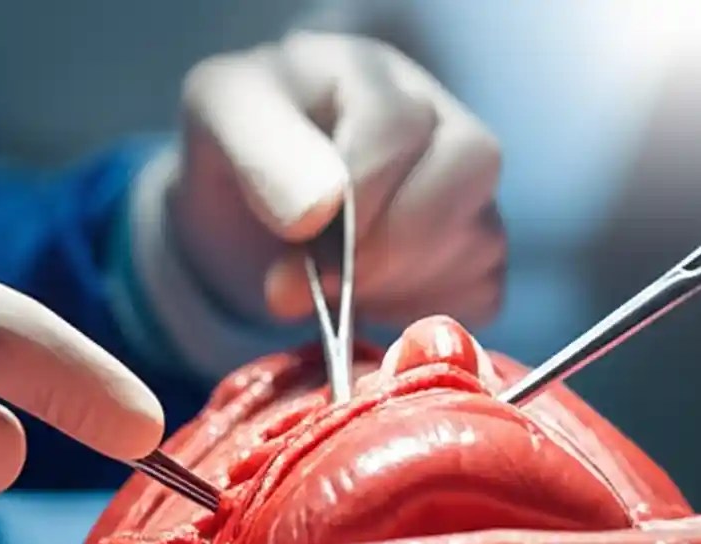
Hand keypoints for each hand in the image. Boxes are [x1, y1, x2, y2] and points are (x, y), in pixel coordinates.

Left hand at [135, 32, 504, 370]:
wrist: (238, 213)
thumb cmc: (234, 155)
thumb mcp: (218, 120)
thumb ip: (262, 152)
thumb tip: (320, 212)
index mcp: (369, 74)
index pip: (399, 125)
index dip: (357, 195)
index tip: (298, 243)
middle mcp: (435, 118)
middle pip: (469, 171)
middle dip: (386, 244)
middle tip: (322, 282)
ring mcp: (462, 188)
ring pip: (482, 239)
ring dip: (401, 284)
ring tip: (336, 290)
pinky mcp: (470, 252)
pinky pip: (481, 292)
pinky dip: (424, 312)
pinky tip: (370, 303)